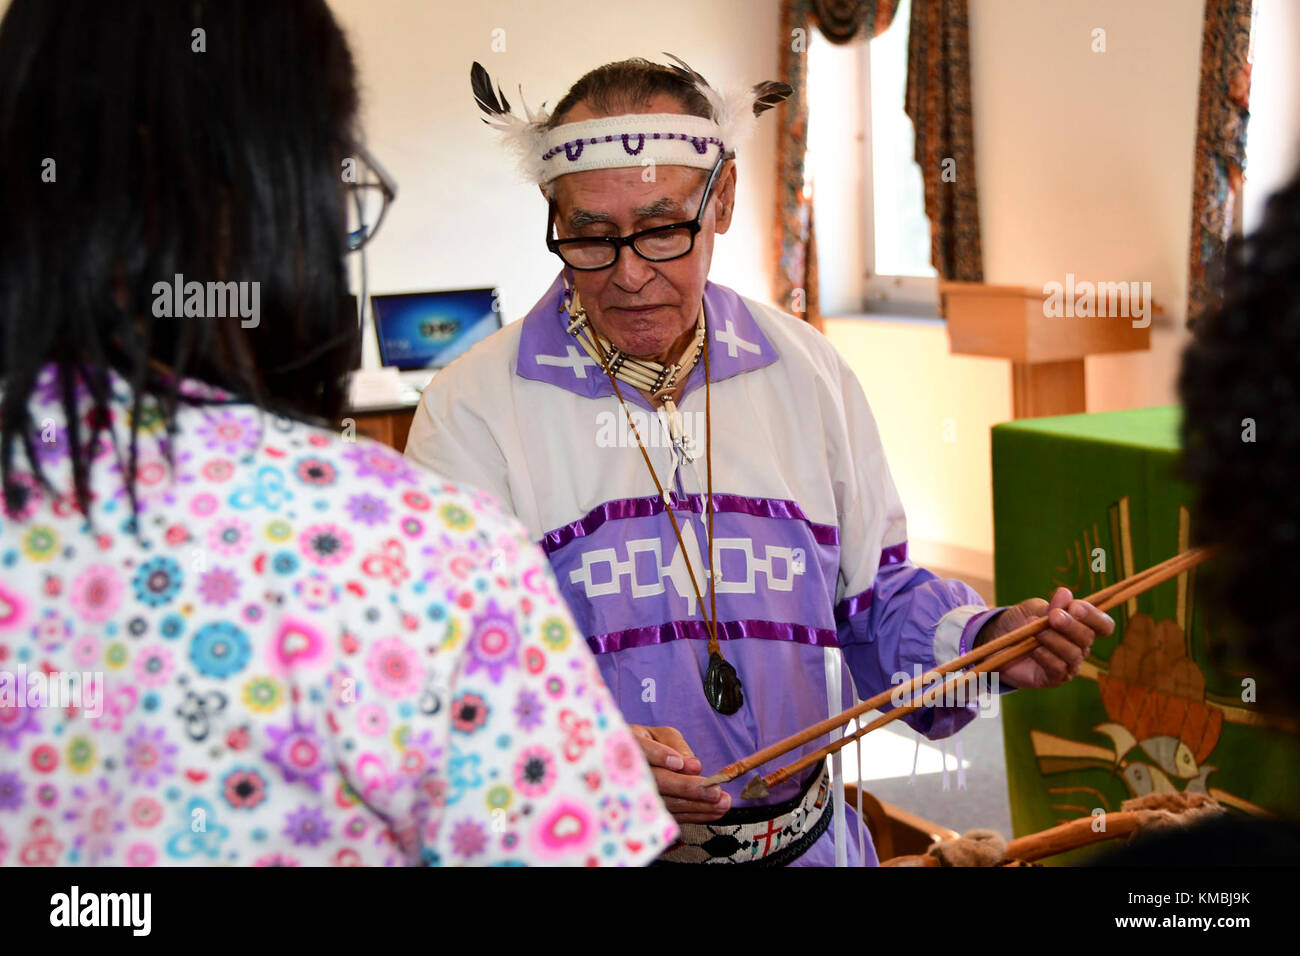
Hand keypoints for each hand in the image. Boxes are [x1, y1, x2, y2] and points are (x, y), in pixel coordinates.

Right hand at [627, 724, 730, 823]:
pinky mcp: (648, 814)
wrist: (629, 764)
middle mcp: (627, 773)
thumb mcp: (660, 734)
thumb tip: (692, 766)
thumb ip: (675, 744)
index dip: (659, 755)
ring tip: (722, 802)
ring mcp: (635, 797)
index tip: (679, 762)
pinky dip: (695, 815)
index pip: (641, 749)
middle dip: (686, 788)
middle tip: (713, 790)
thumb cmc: (649, 744)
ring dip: (697, 805)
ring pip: (666, 803)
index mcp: (627, 745)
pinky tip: (714, 812)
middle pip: (656, 782)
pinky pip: (672, 816)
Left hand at [975, 587, 1114, 689]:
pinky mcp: (1054, 678)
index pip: (1103, 624)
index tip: (1075, 607)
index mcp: (1081, 626)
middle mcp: (1080, 646)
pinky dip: (1046, 656)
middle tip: (1054, 616)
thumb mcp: (1034, 609)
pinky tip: (1034, 648)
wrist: (997, 641)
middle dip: (1071, 625)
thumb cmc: (1021, 623)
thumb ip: (1051, 605)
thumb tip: (1065, 593)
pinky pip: (1058, 668)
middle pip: (1088, 638)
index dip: (1094, 616)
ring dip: (1055, 639)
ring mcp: (1069, 664)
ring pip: (1073, 653)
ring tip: (1037, 631)